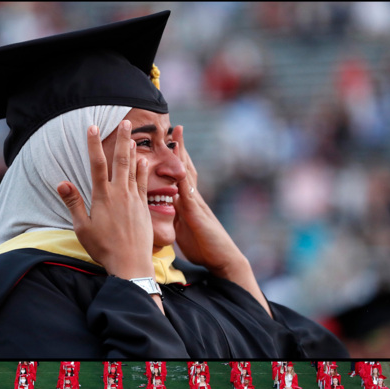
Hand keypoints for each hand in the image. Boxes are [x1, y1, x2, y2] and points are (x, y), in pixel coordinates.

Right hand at [57, 120, 153, 278]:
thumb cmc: (103, 248)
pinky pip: (143, 184)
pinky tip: (144, 162)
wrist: (130, 264)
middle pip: (120, 161)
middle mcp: (119, 193)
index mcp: (102, 196)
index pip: (96, 164)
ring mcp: (133, 199)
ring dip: (133, 151)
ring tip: (134, 136)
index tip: (92, 127)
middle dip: (122, 139)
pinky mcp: (143, 208)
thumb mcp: (82, 227)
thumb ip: (73, 202)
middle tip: (125, 122)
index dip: (93, 144)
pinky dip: (143, 171)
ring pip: (133, 169)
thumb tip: (61, 182)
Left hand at [168, 125, 270, 315]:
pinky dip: (181, 177)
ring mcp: (196, 203)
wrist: (223, 259)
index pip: (180, 174)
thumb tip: (166, 209)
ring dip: (182, 154)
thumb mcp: (184, 229)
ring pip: (188, 174)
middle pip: (186, 167)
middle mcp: (194, 198)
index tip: (168, 140)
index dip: (175, 157)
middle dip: (180, 147)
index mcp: (189, 202)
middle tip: (173, 127)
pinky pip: (188, 192)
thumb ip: (176, 216)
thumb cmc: (204, 248)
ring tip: (176, 136)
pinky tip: (178, 166)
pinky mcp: (196, 213)